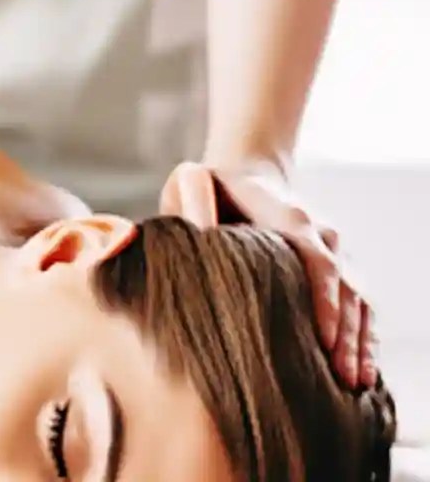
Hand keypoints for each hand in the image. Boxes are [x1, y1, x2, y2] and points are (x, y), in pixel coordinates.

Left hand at [160, 161, 375, 388]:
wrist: (246, 171)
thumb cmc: (212, 183)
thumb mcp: (193, 181)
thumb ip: (194, 202)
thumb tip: (199, 233)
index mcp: (288, 214)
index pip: (315, 256)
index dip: (322, 297)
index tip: (322, 337)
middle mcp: (321, 232)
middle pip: (345, 286)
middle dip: (345, 333)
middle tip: (340, 376)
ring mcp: (333, 250)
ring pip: (358, 299)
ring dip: (359, 341)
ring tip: (353, 383)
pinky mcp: (336, 266)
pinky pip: (359, 304)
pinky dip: (363, 336)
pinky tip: (361, 371)